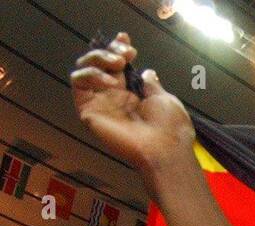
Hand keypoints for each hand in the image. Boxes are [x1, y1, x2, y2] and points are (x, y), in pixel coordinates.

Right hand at [71, 32, 195, 189]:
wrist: (165, 150)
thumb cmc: (170, 127)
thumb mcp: (165, 99)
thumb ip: (151, 84)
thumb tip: (147, 72)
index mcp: (133, 94)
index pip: (118, 66)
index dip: (118, 49)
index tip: (126, 41)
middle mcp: (114, 97)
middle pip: (99, 64)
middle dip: (109, 51)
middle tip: (125, 54)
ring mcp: (100, 103)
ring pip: (84, 69)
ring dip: (98, 59)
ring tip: (118, 64)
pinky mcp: (89, 111)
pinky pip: (78, 84)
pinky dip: (91, 74)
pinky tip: (110, 82)